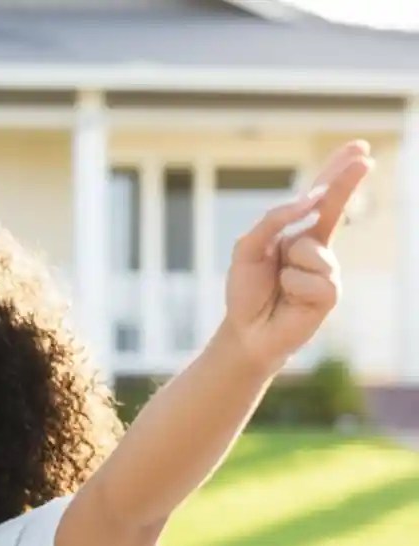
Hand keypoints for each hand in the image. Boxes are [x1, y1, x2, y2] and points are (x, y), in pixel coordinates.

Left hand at [220, 141, 373, 374]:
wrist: (247, 330)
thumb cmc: (247, 290)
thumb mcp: (248, 249)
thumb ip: (273, 221)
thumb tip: (308, 200)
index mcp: (297, 232)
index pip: (320, 197)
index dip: (338, 173)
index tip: (358, 149)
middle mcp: (317, 246)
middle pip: (335, 207)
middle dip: (346, 182)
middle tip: (364, 157)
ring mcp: (327, 268)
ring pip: (310, 248)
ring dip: (287, 266)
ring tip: (280, 284)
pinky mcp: (331, 292)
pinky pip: (313, 277)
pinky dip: (292, 285)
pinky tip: (289, 298)